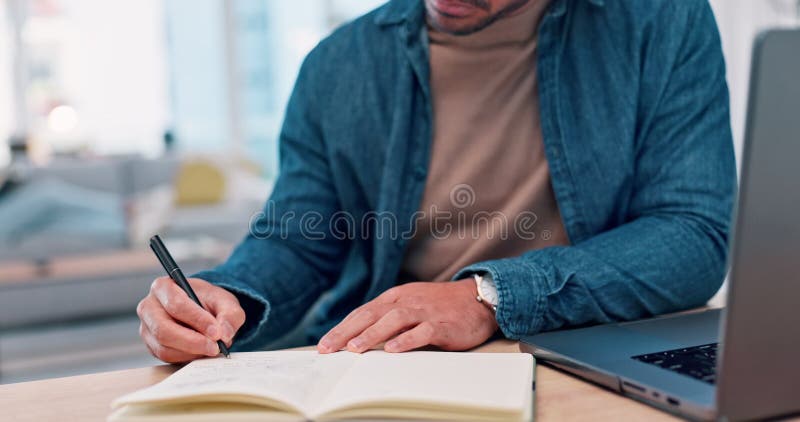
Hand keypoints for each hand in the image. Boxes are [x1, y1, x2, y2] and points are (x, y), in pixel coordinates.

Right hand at [137, 277, 245, 362]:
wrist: (203, 309)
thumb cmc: (209, 301)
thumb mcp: (225, 301)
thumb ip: (230, 314)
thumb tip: (225, 334)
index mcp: (163, 287)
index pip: (176, 304)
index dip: (197, 320)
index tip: (216, 332)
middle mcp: (149, 307)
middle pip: (163, 329)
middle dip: (192, 341)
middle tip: (215, 347)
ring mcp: (147, 328)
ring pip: (164, 347)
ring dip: (191, 352)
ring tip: (211, 349)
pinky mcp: (151, 345)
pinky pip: (166, 357)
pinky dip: (186, 358)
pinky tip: (202, 352)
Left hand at [317, 279, 497, 353]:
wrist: (478, 299)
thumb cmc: (441, 307)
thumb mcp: (411, 306)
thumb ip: (388, 318)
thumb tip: (359, 338)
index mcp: (396, 297)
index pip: (363, 312)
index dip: (342, 328)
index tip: (324, 344)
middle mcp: (407, 301)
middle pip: (371, 315)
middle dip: (347, 332)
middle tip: (328, 348)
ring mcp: (425, 312)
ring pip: (394, 320)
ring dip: (372, 334)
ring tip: (354, 349)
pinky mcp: (442, 324)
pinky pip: (422, 331)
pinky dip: (407, 339)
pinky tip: (393, 350)